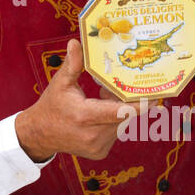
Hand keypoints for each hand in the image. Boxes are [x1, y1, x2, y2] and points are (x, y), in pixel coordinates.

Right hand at [15, 40, 146, 161]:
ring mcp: (98, 146)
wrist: (39, 135)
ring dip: (118, 112)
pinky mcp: (100, 153)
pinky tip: (99, 115)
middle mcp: (94, 135)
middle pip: (123, 116)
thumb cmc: (51, 106)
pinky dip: (112, 123)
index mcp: (85, 116)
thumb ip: (72, 64)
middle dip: (124, 101)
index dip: (139, 105)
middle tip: (111, 89)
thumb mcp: (60, 83)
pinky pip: (115, 134)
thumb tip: (76, 42)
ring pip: (121, 125)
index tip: (155, 98)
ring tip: (100, 100)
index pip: (120, 112)